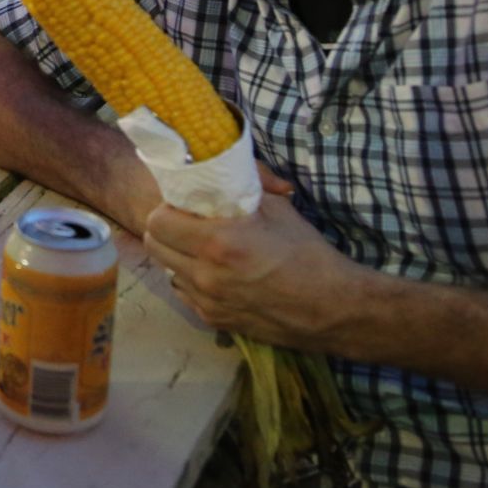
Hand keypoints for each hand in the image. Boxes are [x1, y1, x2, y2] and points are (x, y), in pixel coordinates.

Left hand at [142, 192, 369, 351]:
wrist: (332, 307)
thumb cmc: (307, 253)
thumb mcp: (278, 208)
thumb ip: (245, 184)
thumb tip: (222, 168)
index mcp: (218, 242)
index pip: (158, 220)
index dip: (168, 208)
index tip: (185, 204)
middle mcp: (205, 274)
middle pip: (155, 244)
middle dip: (166, 229)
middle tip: (188, 223)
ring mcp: (207, 300)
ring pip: (168, 270)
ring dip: (178, 255)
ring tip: (204, 248)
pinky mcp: (214, 320)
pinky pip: (186, 293)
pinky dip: (193, 279)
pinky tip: (217, 273)